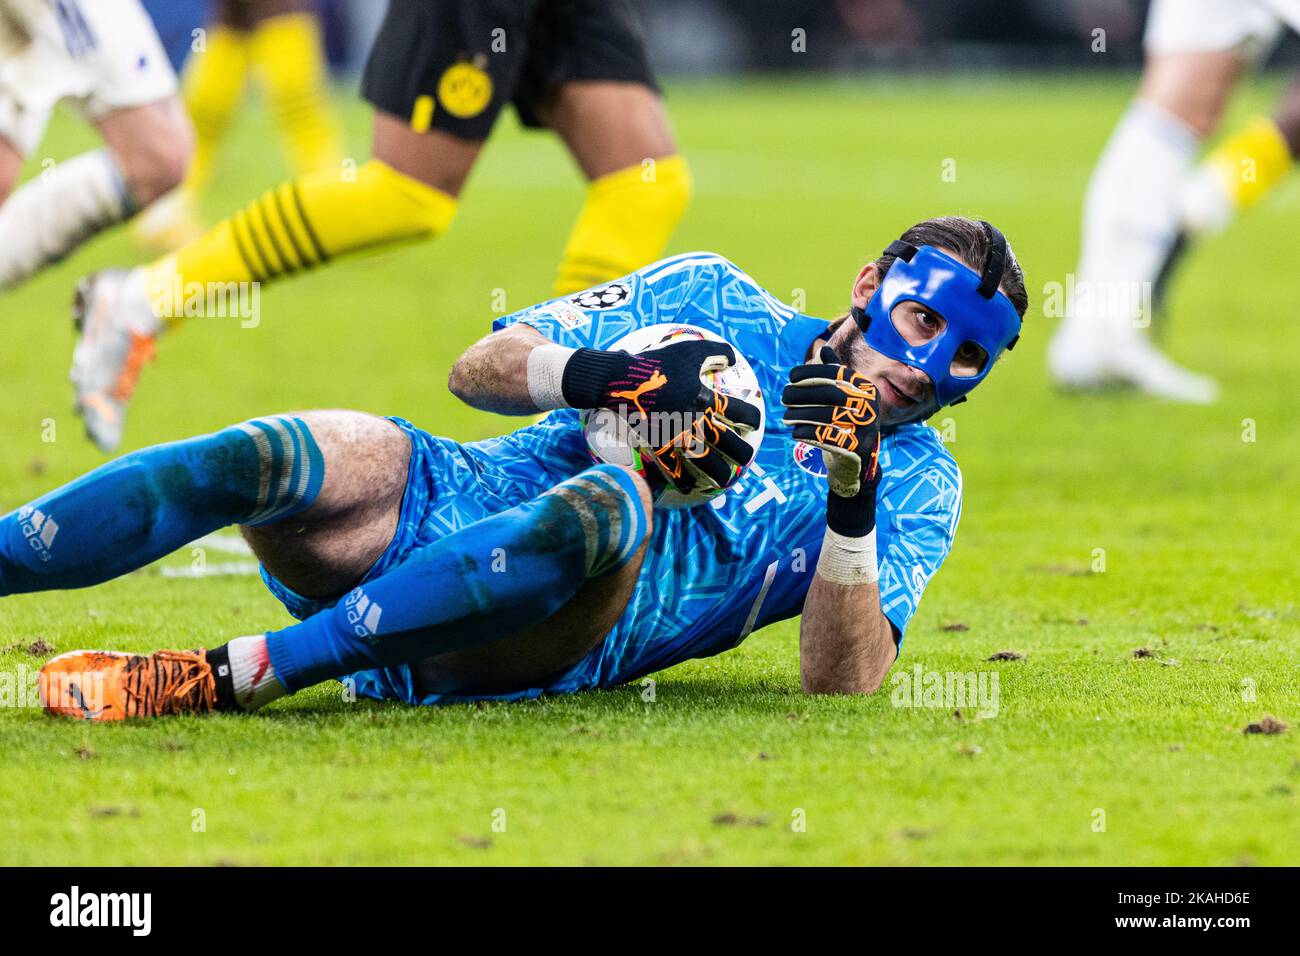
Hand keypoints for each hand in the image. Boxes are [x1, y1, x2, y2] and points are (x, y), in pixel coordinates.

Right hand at [565, 340, 762, 494]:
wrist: (622, 380)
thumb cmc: (656, 362)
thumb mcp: (689, 350)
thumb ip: (715, 352)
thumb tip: (731, 359)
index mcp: (705, 398)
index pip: (737, 410)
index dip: (750, 417)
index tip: (754, 422)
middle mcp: (695, 420)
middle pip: (727, 442)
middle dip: (741, 451)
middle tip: (747, 457)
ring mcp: (677, 435)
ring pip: (705, 461)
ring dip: (719, 472)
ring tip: (726, 479)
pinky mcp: (659, 445)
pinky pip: (673, 468)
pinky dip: (682, 480)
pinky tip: (690, 488)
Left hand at [782, 345, 881, 504]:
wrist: (856, 462)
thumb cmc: (845, 424)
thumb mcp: (844, 398)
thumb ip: (835, 375)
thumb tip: (822, 349)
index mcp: (867, 390)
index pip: (838, 373)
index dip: (812, 372)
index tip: (791, 377)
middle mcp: (871, 407)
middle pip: (832, 393)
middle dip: (803, 393)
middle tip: (784, 398)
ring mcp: (866, 428)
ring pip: (827, 416)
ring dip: (801, 415)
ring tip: (786, 417)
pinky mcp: (856, 449)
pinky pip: (828, 437)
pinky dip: (808, 433)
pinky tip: (796, 432)